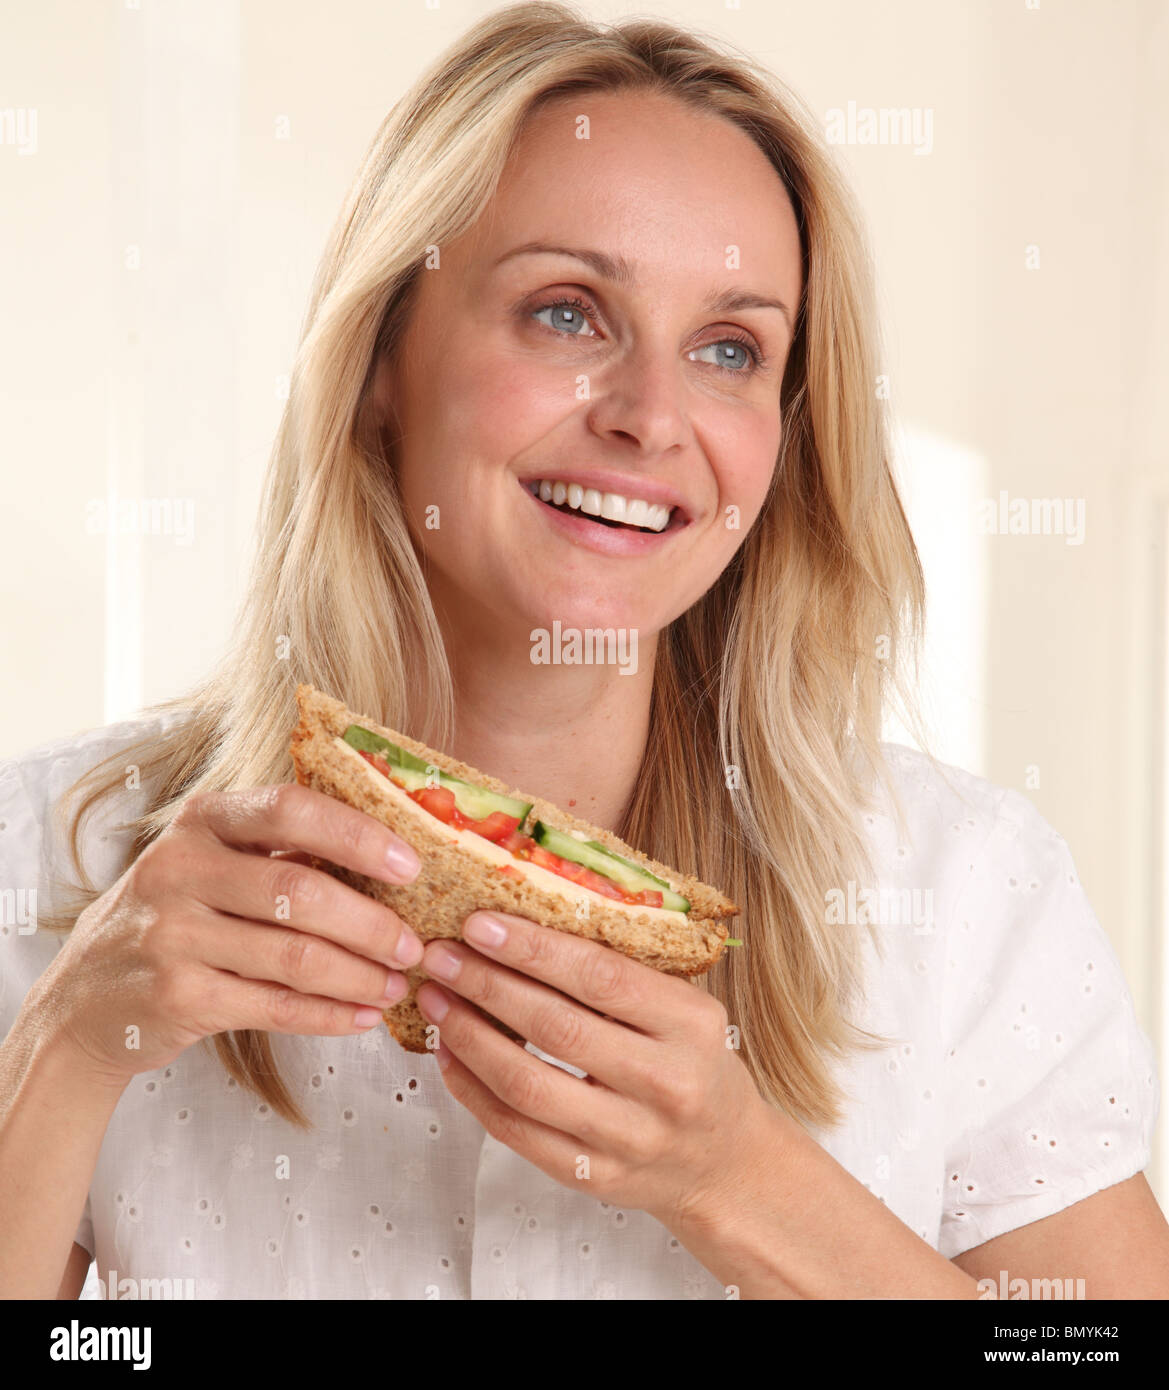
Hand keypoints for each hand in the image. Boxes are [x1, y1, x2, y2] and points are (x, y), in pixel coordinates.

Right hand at [29, 784, 425, 1084]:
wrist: (83, 999)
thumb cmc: (175, 917)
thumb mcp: (210, 864)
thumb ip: (279, 852)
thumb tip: (391, 859)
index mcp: (202, 820)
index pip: (290, 809)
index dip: (358, 836)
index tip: (411, 865)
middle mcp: (180, 869)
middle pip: (299, 891)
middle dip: (371, 923)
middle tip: (414, 945)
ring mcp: (172, 935)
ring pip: (293, 957)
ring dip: (359, 975)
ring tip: (396, 984)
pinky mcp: (176, 996)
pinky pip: (274, 1007)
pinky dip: (329, 1015)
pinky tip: (362, 1016)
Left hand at [415, 910, 774, 1230]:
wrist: (725, 1160)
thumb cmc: (693, 1065)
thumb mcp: (684, 1009)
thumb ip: (621, 974)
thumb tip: (525, 922)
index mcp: (691, 1025)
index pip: (601, 977)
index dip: (533, 948)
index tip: (480, 924)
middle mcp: (665, 1083)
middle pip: (556, 1028)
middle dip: (487, 985)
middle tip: (442, 955)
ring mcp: (629, 1138)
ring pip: (527, 1084)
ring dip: (469, 1037)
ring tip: (437, 1000)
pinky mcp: (594, 1177)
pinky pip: (517, 1132)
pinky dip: (473, 1090)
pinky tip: (451, 1057)